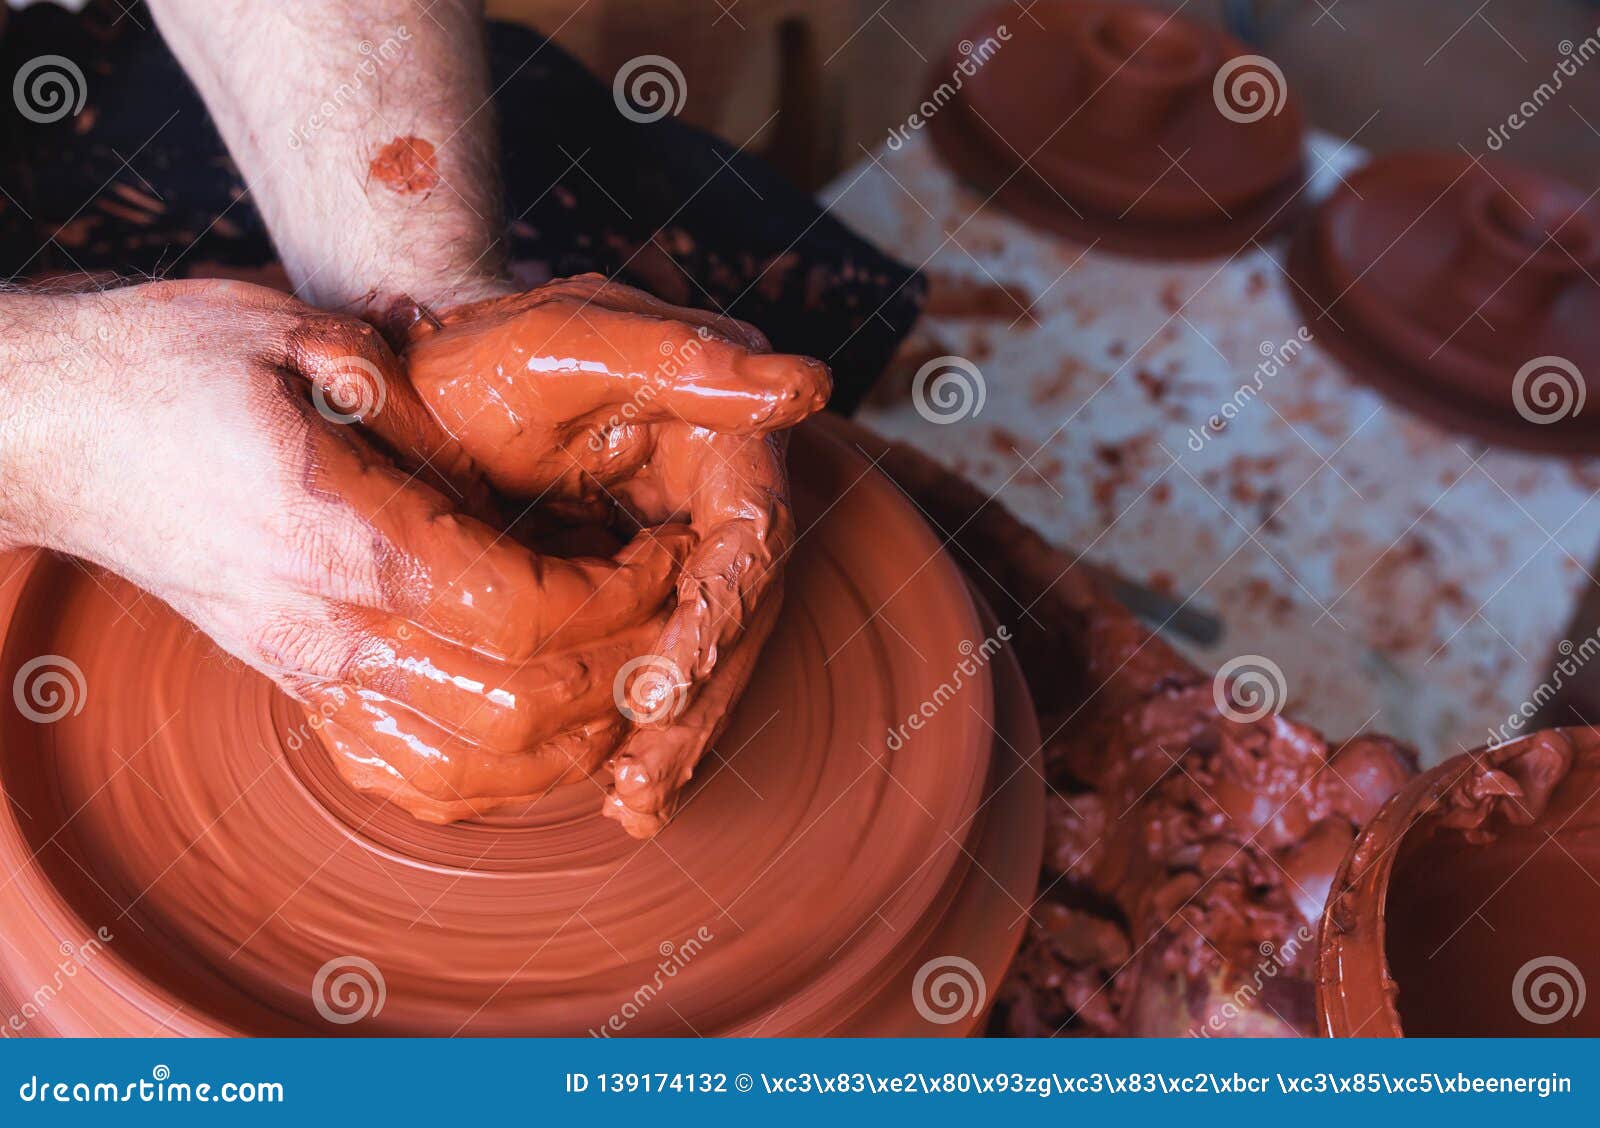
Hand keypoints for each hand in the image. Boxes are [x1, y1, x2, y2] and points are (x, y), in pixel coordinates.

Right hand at [0, 279, 692, 820]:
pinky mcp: (294, 687)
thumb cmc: (164, 367)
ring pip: (470, 768)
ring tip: (629, 680)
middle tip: (671, 621)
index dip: (616, 600)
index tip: (663, 559)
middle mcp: (328, 628)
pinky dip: (493, 780)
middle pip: (517, 709)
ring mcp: (307, 672)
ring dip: (573, 743)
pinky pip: (404, 776)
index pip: (523, 614)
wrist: (49, 429)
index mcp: (344, 537)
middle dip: (620, 676)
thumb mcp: (291, 331)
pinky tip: (541, 738)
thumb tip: (494, 449)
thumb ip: (402, 393)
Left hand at [392, 274, 830, 833]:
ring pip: (701, 657)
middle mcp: (717, 505)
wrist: (423, 394)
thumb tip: (809, 387)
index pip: (749, 538)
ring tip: (634, 800)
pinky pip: (657, 670)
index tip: (673, 678)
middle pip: (735, 617)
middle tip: (646, 774)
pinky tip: (619, 790)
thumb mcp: (566, 341)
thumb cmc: (486, 359)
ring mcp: (683, 557)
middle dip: (695, 701)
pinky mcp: (641, 601)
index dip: (720, 612)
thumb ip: (682, 355)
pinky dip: (641, 729)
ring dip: (675, 732)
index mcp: (725, 439)